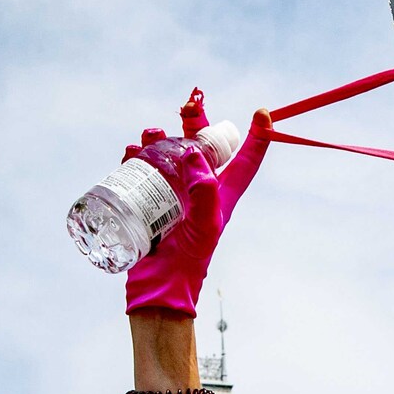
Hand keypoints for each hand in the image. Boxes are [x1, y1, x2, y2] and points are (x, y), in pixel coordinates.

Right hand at [125, 96, 272, 319]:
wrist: (157, 286)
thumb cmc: (188, 261)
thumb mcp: (203, 226)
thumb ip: (203, 192)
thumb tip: (193, 153)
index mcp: (221, 194)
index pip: (245, 161)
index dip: (257, 137)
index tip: (263, 113)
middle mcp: (197, 189)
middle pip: (200, 146)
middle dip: (195, 123)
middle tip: (187, 107)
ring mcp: (171, 193)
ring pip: (167, 153)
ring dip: (159, 137)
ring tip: (151, 134)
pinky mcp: (147, 199)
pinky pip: (142, 170)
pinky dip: (135, 156)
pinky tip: (130, 152)